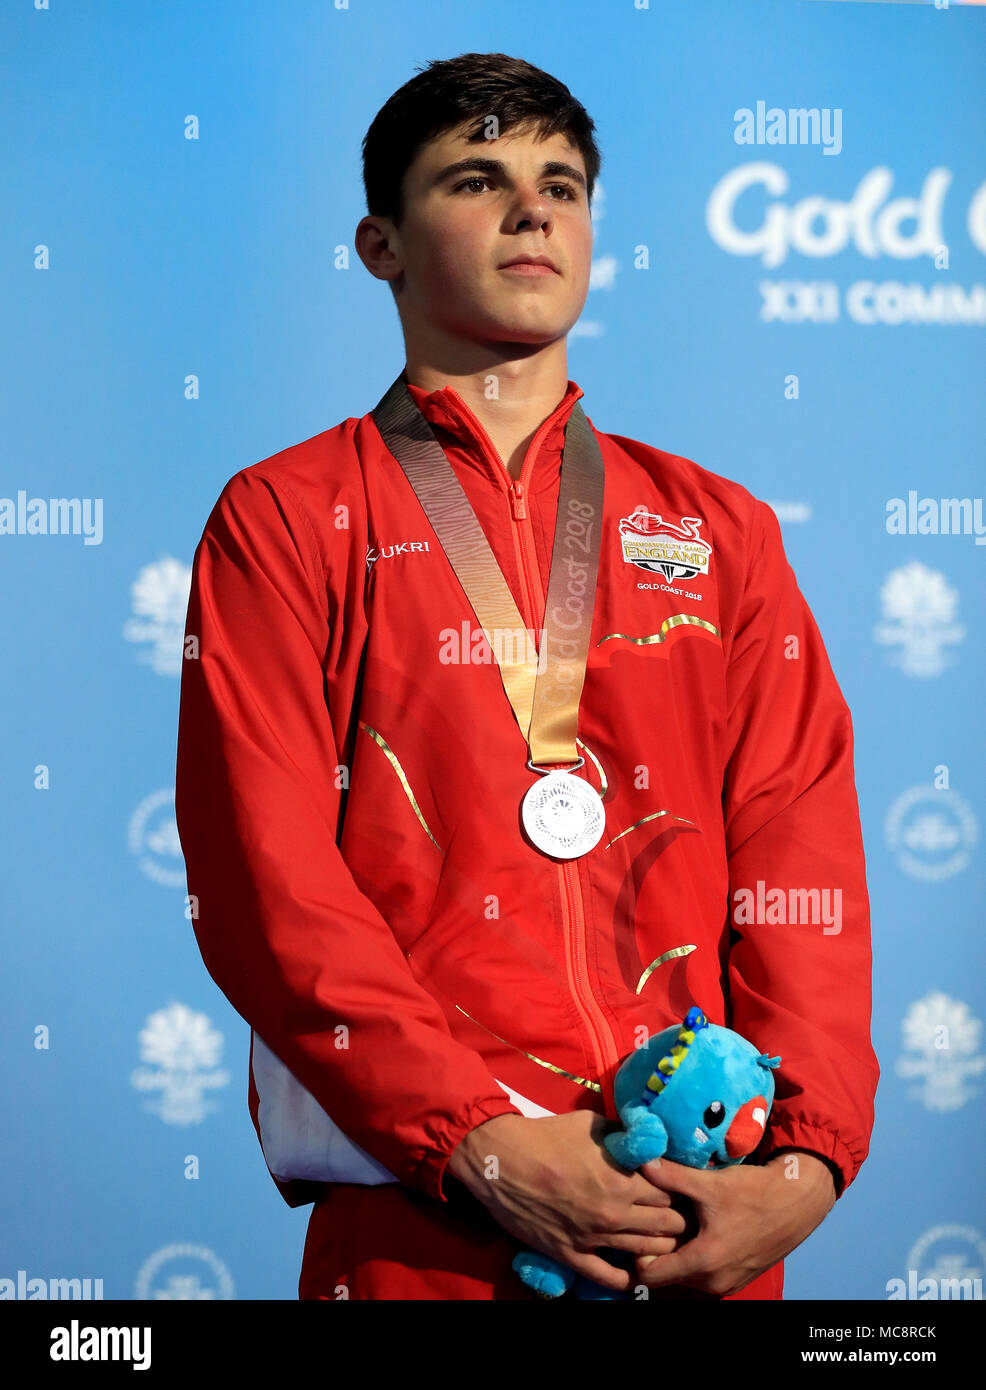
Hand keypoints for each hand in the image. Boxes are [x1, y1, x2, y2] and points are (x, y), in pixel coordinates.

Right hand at [446, 1110, 691, 1293]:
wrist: (503, 1160)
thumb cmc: (547, 1136)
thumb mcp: (592, 1124)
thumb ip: (624, 1138)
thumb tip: (645, 1142)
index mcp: (623, 1178)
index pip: (672, 1193)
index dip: (677, 1191)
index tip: (677, 1191)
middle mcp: (615, 1211)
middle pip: (667, 1226)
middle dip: (675, 1221)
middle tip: (675, 1218)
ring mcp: (594, 1237)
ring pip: (645, 1253)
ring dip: (658, 1249)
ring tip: (660, 1243)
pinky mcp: (571, 1254)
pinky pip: (608, 1277)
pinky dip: (626, 1278)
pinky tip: (633, 1272)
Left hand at [629, 1149, 837, 1296]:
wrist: (798, 1201)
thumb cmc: (755, 1193)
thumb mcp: (710, 1184)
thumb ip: (671, 1175)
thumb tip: (641, 1160)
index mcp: (704, 1262)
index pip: (650, 1275)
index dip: (638, 1251)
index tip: (641, 1226)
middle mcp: (714, 1282)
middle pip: (668, 1277)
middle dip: (658, 1252)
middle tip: (656, 1221)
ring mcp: (729, 1283)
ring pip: (687, 1277)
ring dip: (679, 1255)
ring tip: (677, 1224)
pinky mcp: (739, 1278)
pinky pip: (706, 1276)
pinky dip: (698, 1258)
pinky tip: (700, 1230)